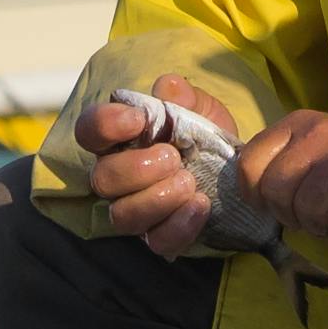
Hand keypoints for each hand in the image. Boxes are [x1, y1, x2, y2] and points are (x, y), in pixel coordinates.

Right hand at [79, 77, 237, 261]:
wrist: (237, 175)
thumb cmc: (207, 139)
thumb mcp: (203, 110)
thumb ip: (186, 97)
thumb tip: (169, 87)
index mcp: (120, 139)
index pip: (90, 130)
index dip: (105, 124)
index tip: (138, 119)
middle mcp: (119, 177)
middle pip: (101, 179)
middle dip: (136, 168)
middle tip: (173, 157)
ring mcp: (137, 210)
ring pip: (122, 215)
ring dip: (155, 199)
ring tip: (189, 181)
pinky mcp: (161, 235)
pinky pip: (157, 241)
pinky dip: (179, 225)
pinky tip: (201, 205)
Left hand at [239, 107, 327, 245]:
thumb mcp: (321, 149)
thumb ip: (286, 165)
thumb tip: (255, 198)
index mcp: (298, 125)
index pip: (248, 167)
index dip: (259, 196)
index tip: (283, 204)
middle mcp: (318, 136)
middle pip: (276, 195)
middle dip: (297, 216)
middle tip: (325, 213)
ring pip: (309, 213)